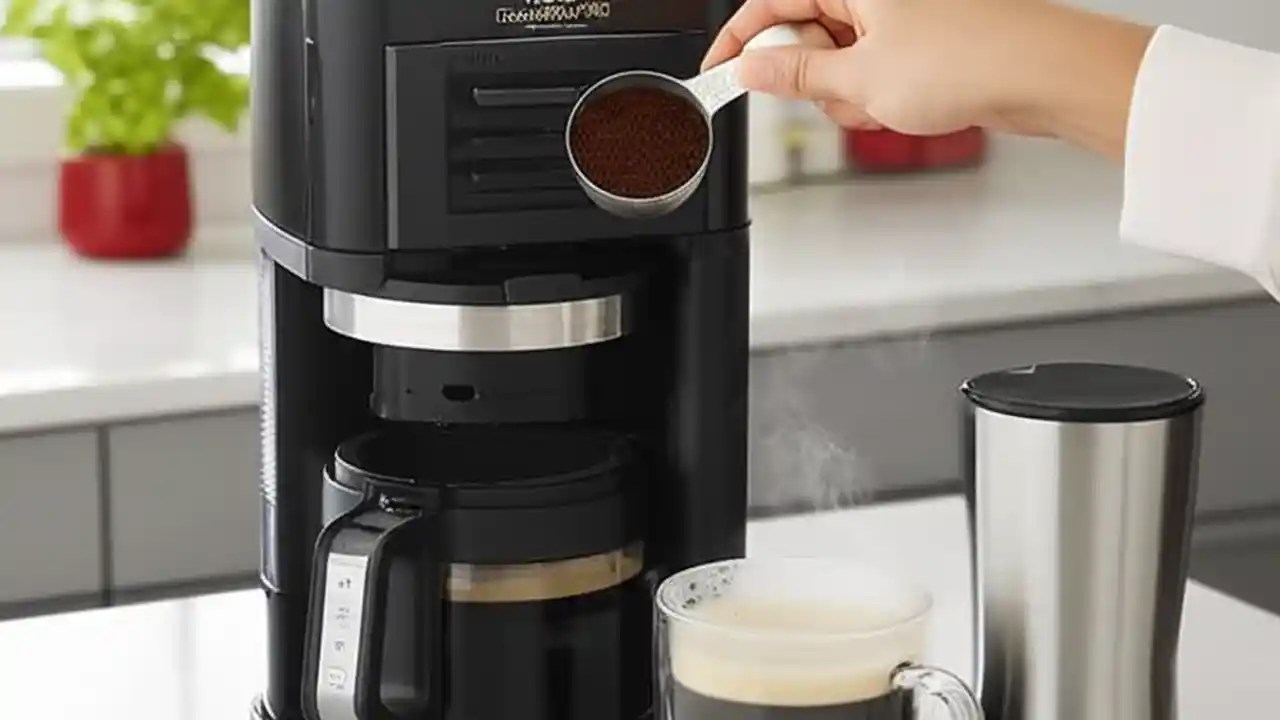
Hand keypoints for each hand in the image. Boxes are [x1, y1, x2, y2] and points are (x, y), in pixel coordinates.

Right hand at [703, 0, 1155, 157]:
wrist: (1044, 75)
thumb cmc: (968, 58)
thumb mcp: (859, 78)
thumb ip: (796, 74)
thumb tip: (753, 68)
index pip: (771, 2)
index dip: (739, 41)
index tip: (719, 73)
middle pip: (806, 31)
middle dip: (809, 74)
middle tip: (830, 94)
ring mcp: (899, 17)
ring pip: (839, 59)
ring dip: (846, 93)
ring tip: (880, 103)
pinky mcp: (921, 42)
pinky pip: (873, 71)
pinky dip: (876, 95)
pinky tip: (900, 107)